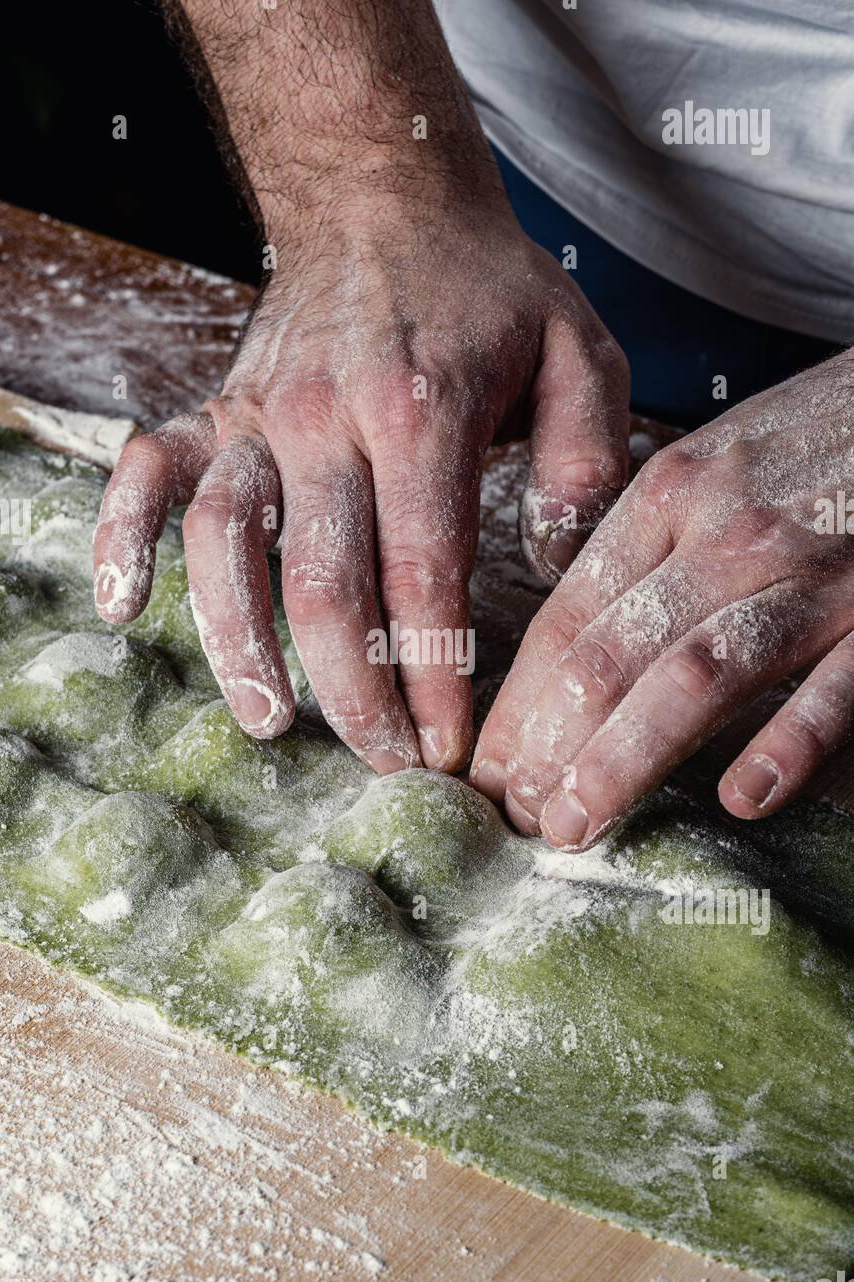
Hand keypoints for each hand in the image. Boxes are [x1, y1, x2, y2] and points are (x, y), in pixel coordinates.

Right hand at [93, 193, 627, 776]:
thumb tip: (556, 563)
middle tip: (382, 761)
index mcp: (423, 411)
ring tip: (269, 724)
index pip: (425, 572)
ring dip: (239, 644)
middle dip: (355, 690)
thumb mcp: (579, 351)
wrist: (387, 196)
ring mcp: (259, 414)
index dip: (433, 674)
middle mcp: (328, 418)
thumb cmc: (490, 289)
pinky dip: (121, 535)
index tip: (448, 749)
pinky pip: (149, 472)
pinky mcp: (215, 408)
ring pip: (226, 543)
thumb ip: (587, 458)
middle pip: (325, 581)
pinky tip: (119, 605)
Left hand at [472, 351, 853, 846]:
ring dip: (623, 759)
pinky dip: (786, 743)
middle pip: (610, 658)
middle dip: (548, 748)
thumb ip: (649, 540)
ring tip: (576, 824)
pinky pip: (832, 688)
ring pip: (693, 677)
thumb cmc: (824, 434)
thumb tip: (575, 639)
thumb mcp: (716, 458)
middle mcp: (725, 535)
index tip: (486, 769)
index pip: (567, 619)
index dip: (516, 706)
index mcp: (670, 495)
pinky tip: (743, 798)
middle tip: (515, 816)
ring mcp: (807, 575)